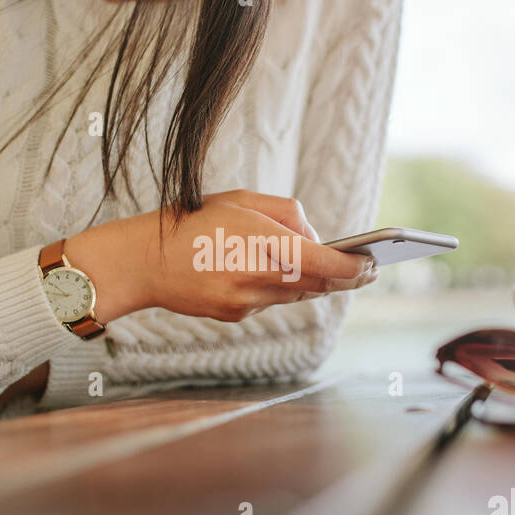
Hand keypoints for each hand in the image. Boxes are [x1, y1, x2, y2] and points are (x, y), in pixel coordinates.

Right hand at [64, 189, 376, 322]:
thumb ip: (286, 215)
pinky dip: (280, 286)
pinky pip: (270, 300)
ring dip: (316, 282)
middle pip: (316, 283)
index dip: (352, 268)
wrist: (142, 261)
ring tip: (340, 272)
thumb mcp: (241, 199)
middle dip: (345, 278)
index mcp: (259, 242)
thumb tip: (316, 240)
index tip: (372, 265)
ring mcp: (245, 302)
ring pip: (295, 292)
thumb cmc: (193, 220)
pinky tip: (282, 274)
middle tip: (369, 271)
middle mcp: (255, 277)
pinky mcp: (234, 314)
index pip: (322, 262)